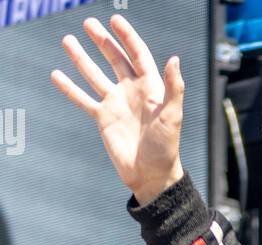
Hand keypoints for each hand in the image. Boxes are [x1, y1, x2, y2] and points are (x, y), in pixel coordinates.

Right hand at [50, 14, 184, 205]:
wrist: (151, 176)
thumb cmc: (166, 148)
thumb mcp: (172, 116)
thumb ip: (174, 88)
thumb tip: (174, 59)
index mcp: (150, 88)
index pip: (138, 55)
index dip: (128, 37)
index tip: (115, 20)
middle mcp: (131, 92)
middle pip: (115, 59)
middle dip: (102, 41)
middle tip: (89, 23)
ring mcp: (115, 104)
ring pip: (95, 75)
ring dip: (81, 59)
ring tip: (67, 40)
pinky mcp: (103, 119)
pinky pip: (83, 99)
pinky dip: (70, 88)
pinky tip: (56, 75)